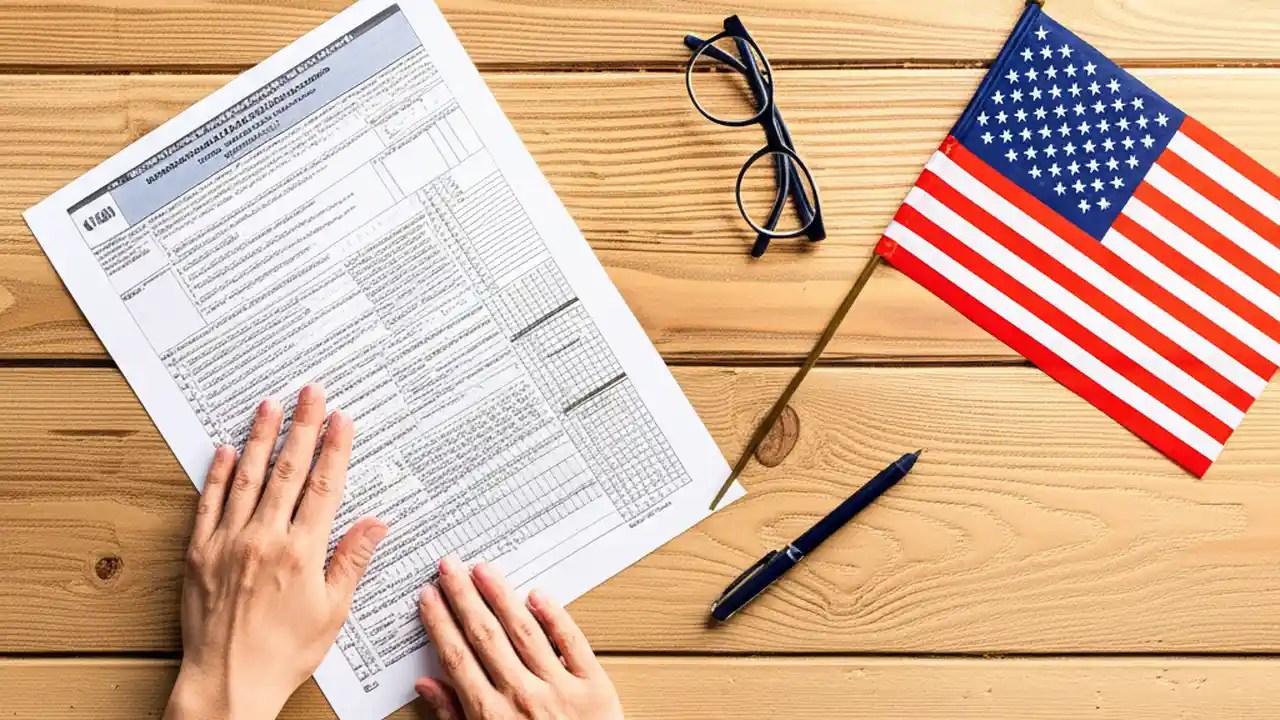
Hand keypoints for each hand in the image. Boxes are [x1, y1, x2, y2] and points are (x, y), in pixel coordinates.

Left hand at [165, 384, 387, 719]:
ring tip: (269, 406)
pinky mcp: (199, 553)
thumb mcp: (333, 611)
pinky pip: (208, 503)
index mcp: (302, 551)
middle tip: (311, 393)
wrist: (228, 682)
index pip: (324, 486)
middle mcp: (264, 538)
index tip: (342, 420)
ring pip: (246, 477)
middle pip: (287, 470)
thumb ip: (351, 560)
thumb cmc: (284, 653)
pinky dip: (217, 474)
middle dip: (303, 427)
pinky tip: (224, 450)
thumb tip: (375, 523)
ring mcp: (228, 542)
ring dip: (259, 437)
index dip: (335, 449)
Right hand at [416, 557, 623, 719]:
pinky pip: (573, 643)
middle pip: (485, 636)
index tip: (428, 597)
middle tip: (449, 567)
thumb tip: (427, 686)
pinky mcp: (595, 688)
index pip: (458, 656)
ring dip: (500, 596)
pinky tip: (538, 595)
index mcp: (490, 715)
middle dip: (462, 596)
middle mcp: (522, 697)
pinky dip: (555, 618)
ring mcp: (560, 690)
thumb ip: (455, 717)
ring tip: (484, 570)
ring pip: (524, 631)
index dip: (440, 622)